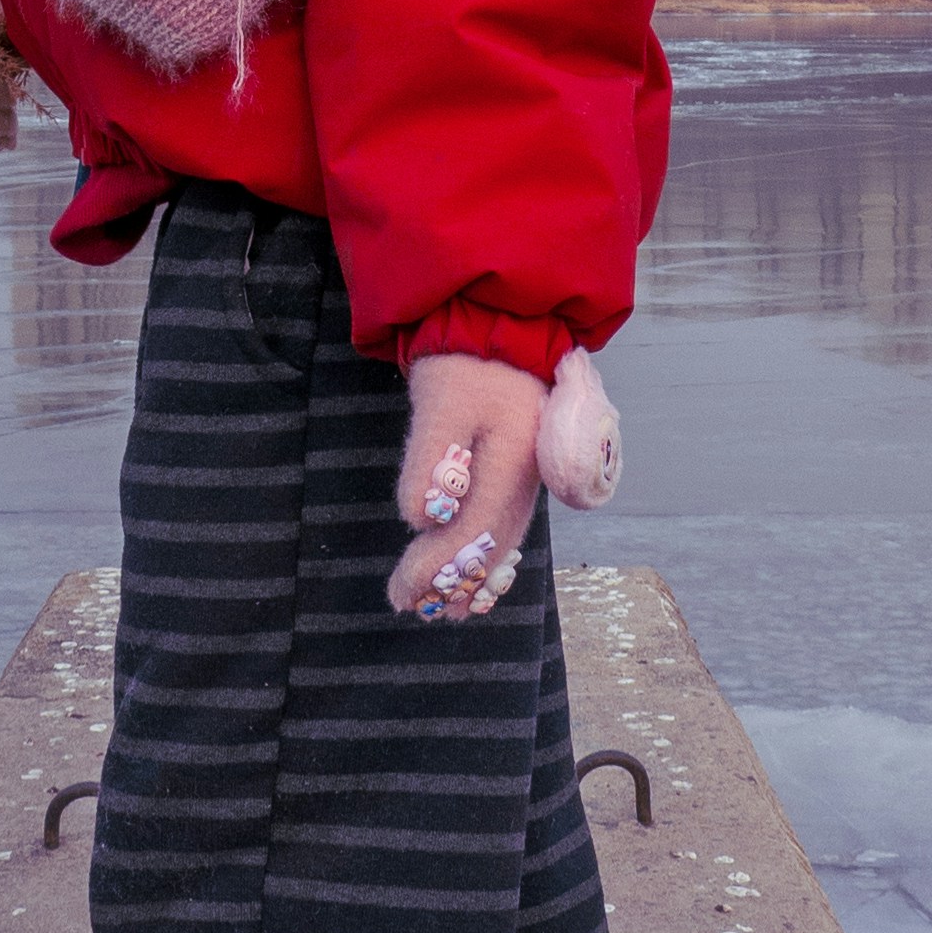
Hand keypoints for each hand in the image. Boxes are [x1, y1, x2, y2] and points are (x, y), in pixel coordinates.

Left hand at [387, 353, 548, 622]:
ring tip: (437, 606)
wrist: (500, 326)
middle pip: (491, 540)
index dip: (438, 565)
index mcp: (513, 457)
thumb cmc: (466, 360)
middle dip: (449, 578)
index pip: (474, 527)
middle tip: (408, 603)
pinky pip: (505, 523)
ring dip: (468, 574)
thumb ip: (431, 458)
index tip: (402, 590)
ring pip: (501, 536)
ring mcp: (528, 473)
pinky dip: (485, 553)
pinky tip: (471, 575)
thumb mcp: (441, 399)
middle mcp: (528, 474)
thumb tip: (421, 518)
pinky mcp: (518, 469)